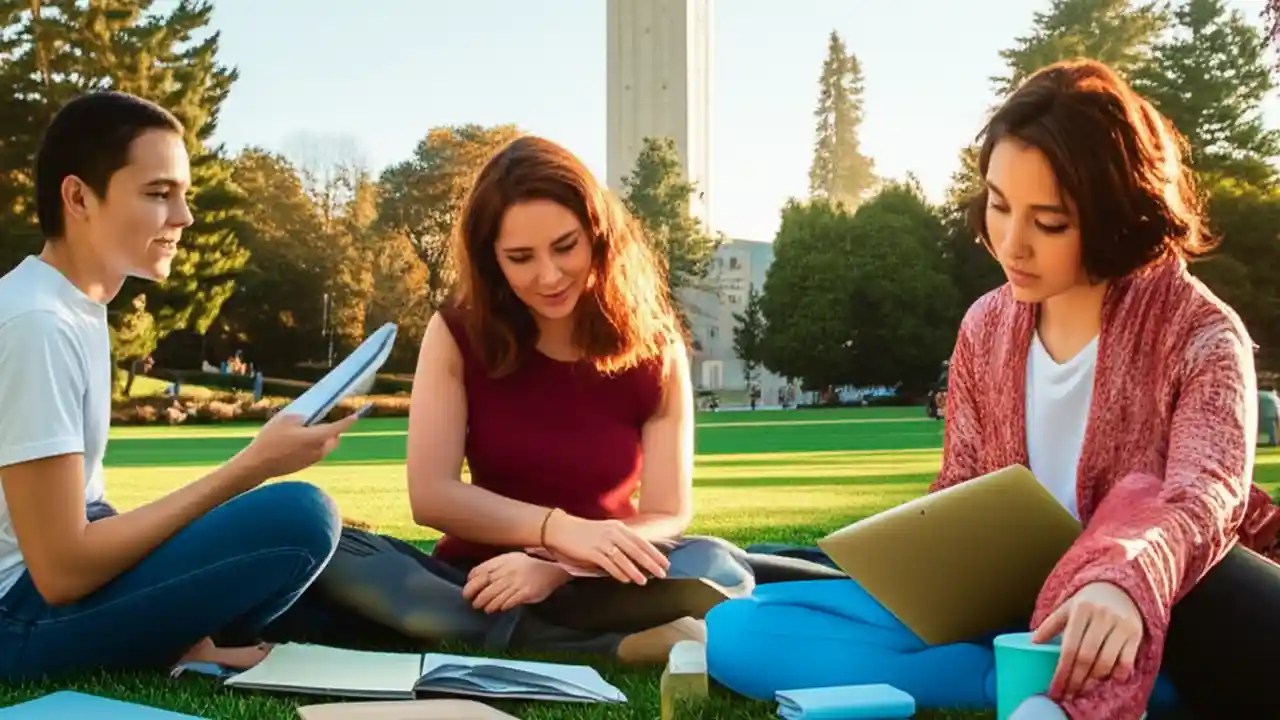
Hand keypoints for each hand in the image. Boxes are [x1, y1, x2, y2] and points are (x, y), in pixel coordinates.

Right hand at [232, 411, 359, 485]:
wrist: (258, 464)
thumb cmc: (271, 440)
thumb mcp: (284, 419)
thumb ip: (301, 417)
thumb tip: (308, 419)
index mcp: (316, 437)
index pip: (338, 427)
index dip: (349, 420)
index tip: (357, 415)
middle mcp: (318, 450)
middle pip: (334, 439)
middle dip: (333, 430)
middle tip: (320, 422)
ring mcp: (312, 460)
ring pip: (325, 447)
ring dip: (322, 439)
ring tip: (305, 431)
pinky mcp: (305, 465)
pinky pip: (315, 453)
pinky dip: (313, 446)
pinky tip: (297, 442)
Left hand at [461, 552, 571, 612]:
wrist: (552, 569)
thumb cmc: (527, 565)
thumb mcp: (510, 559)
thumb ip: (494, 566)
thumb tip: (474, 578)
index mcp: (502, 561)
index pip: (480, 572)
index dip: (470, 584)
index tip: (468, 591)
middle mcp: (508, 571)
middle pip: (485, 588)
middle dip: (477, 598)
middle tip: (474, 604)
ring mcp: (517, 582)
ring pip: (495, 597)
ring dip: (488, 605)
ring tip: (486, 609)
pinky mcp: (525, 593)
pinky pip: (508, 603)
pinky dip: (501, 607)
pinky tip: (500, 608)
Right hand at [542, 511, 669, 583]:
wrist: (561, 529)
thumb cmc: (584, 532)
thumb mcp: (606, 531)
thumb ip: (620, 540)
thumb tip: (636, 555)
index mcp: (618, 528)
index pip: (641, 542)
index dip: (655, 553)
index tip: (665, 563)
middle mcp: (613, 533)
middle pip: (636, 550)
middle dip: (651, 563)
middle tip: (662, 574)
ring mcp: (602, 542)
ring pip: (624, 558)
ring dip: (635, 571)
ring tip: (644, 581)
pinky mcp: (592, 551)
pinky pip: (608, 564)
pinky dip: (618, 572)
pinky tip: (626, 580)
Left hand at [1032, 581, 1143, 699]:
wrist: (1120, 587)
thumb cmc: (1088, 602)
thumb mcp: (1068, 608)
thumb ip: (1051, 624)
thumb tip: (1033, 641)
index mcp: (1080, 610)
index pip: (1069, 647)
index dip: (1062, 671)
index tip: (1055, 688)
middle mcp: (1101, 616)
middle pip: (1086, 657)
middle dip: (1076, 680)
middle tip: (1068, 694)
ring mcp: (1120, 625)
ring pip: (1106, 662)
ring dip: (1094, 680)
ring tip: (1083, 689)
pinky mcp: (1136, 633)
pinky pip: (1127, 660)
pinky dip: (1118, 673)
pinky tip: (1108, 679)